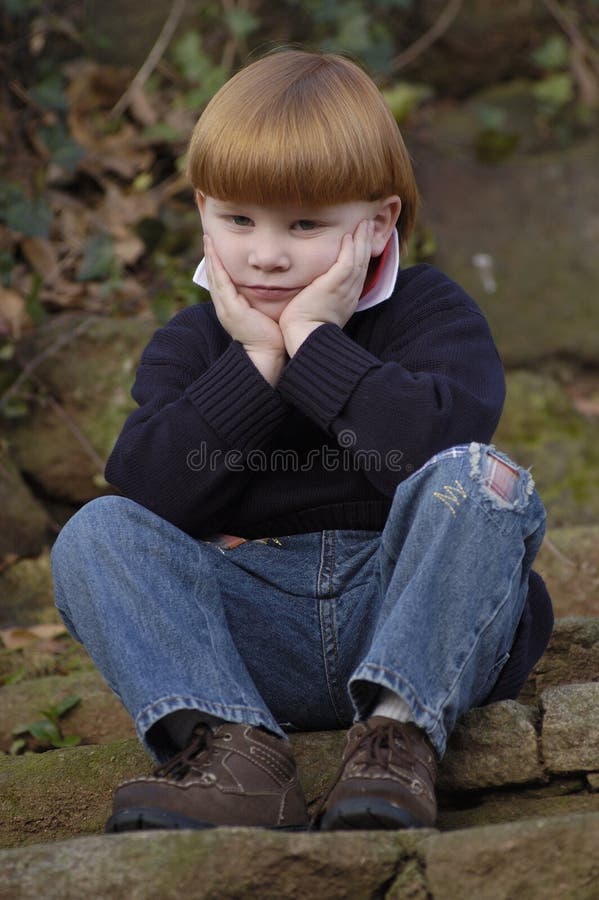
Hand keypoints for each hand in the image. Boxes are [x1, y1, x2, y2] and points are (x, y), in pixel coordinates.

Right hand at [204, 236, 285, 384]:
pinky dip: (216, 266)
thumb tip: (275, 289)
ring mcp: (226, 308)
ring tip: (208, 238)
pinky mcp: (231, 309)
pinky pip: (221, 282)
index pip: (222, 280)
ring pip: (215, 276)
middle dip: (210, 255)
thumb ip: (265, 302)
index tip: (216, 247)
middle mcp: (225, 307)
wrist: (267, 357)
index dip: (218, 263)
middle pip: (214, 275)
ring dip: (210, 256)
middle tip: (208, 236)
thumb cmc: (271, 339)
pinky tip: (214, 252)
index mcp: (232, 308)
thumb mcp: (265, 315)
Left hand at [279, 219, 374, 355]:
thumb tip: (310, 293)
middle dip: (367, 243)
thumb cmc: (305, 331)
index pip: (358, 274)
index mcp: (347, 301)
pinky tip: (349, 235)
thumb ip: (317, 299)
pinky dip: (350, 248)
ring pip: (359, 260)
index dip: (362, 256)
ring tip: (365, 224)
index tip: (362, 242)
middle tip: (370, 226)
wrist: (305, 340)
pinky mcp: (334, 285)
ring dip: (362, 240)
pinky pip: (348, 262)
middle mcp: (350, 294)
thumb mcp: (317, 313)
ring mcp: (344, 289)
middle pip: (363, 263)